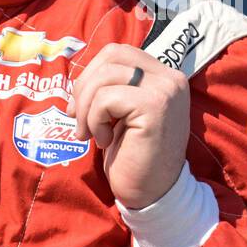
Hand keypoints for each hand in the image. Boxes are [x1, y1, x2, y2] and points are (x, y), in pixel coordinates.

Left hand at [67, 44, 189, 209]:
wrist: (152, 193)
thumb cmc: (133, 155)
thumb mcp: (122, 113)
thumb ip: (112, 87)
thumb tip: (78, 77)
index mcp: (164, 76)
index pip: (118, 52)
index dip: (91, 72)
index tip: (79, 104)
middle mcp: (170, 78)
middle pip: (111, 56)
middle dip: (84, 86)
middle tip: (76, 118)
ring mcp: (165, 91)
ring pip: (105, 76)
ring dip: (86, 107)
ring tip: (89, 133)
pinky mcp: (155, 107)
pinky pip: (106, 98)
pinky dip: (95, 120)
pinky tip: (104, 141)